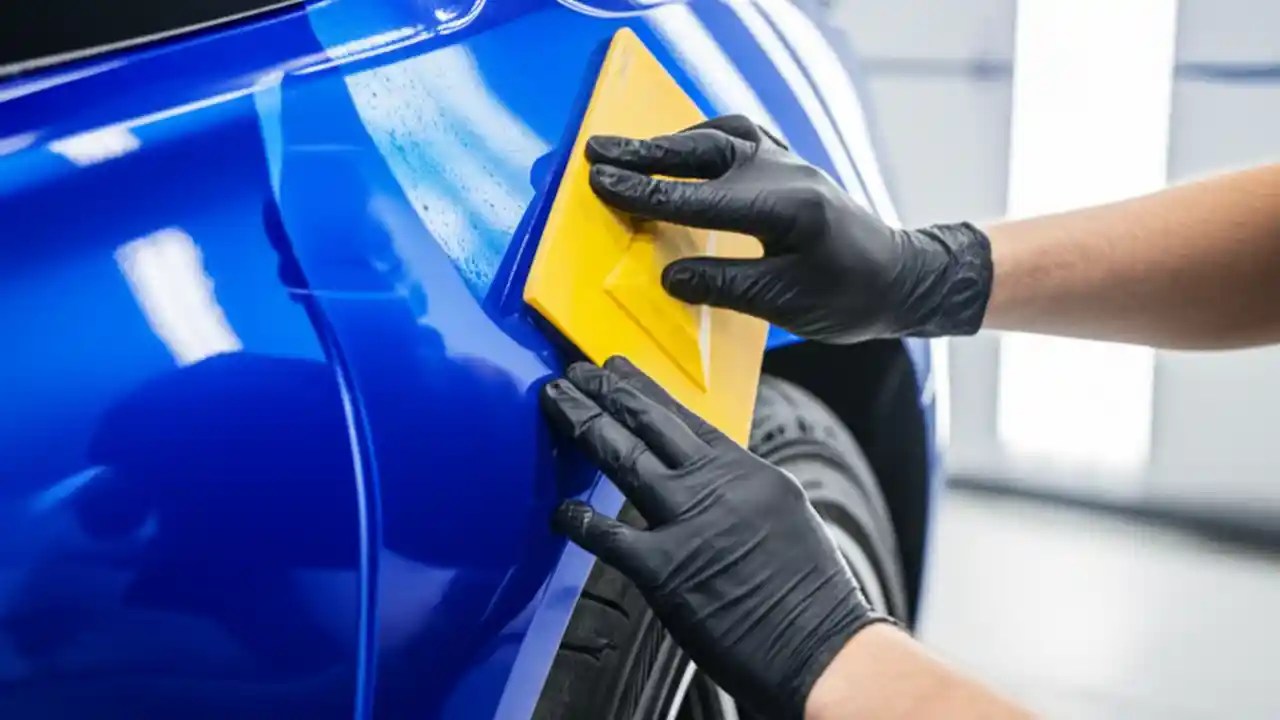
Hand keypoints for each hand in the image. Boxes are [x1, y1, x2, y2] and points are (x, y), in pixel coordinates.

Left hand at [541, 356, 893, 717]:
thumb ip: (740, 490)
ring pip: (625, 458)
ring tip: (558, 403)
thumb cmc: (810, 595)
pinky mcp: (666, 570)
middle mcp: (720, 488)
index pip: (686, 418)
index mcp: (750, 473)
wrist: (824, 649)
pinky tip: (560, 510)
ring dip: (585, 425)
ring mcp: (691, 525)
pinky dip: (578, 520)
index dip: (644, 390)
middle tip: (575, 373)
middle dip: (606, 393)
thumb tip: (702, 474)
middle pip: (650, 425)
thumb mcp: (783, 516)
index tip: (617, 370)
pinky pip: (608, 536)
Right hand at [586, 114, 992, 342]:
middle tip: (596, 151)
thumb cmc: (853, 299)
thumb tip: (670, 276)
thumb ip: (726, 287)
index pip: (699, 199)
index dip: (646, 194)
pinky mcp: (792, 167)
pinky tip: (685, 146)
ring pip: (722, 135)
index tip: (602, 185)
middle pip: (703, 153)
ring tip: (632, 150)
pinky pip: (743, 136)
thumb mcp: (788, 305)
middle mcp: (786, 174)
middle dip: (645, 154)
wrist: (904, 279)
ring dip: (673, 141)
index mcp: (786, 209)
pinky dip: (706, 136)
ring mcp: (790, 164)